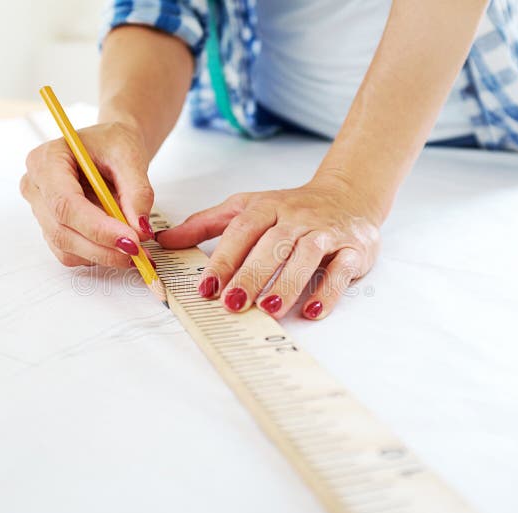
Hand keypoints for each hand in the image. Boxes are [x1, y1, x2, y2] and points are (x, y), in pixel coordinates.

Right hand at [20, 122, 154, 267]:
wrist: (110, 149)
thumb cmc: (113, 144)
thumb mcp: (131, 157)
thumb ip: (138, 192)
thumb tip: (140, 229)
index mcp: (46, 160)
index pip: (65, 203)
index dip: (97, 227)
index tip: (130, 241)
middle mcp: (36, 187)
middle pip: (62, 231)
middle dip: (103, 247)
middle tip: (139, 252)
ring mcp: (41, 210)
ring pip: (66, 247)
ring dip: (103, 255)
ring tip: (135, 248)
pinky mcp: (51, 228)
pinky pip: (72, 253)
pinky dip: (98, 255)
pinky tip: (119, 245)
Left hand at [156, 179, 380, 319]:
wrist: (348, 196)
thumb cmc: (291, 209)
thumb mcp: (246, 208)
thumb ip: (205, 224)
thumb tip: (163, 240)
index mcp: (267, 208)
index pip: (242, 231)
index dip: (223, 259)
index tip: (206, 288)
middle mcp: (297, 218)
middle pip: (273, 245)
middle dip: (252, 275)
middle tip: (233, 303)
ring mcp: (326, 233)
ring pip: (307, 256)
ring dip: (287, 283)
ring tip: (269, 309)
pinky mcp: (354, 249)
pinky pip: (341, 270)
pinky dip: (327, 291)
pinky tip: (312, 311)